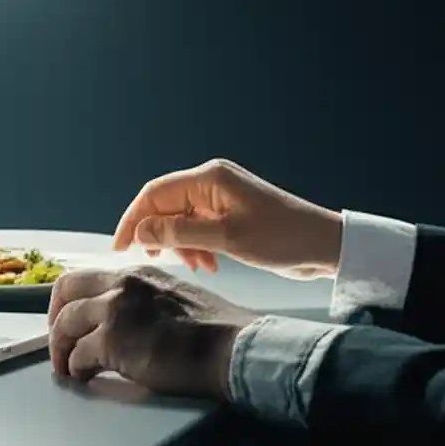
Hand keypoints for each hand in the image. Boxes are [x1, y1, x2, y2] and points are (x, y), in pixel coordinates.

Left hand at [47, 266, 257, 400]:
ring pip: (65, 325)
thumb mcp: (177, 298)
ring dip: (61, 350)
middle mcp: (123, 285)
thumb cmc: (220, 332)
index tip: (68, 318)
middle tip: (58, 343)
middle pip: (65, 292)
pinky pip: (79, 356)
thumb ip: (146, 301)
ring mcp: (115, 310)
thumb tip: (126, 321)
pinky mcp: (113, 341)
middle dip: (54, 319)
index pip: (86, 277)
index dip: (70, 300)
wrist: (236, 350)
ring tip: (67, 368)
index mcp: (139, 274)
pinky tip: (84, 377)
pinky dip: (76, 370)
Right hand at [113, 158, 342, 279]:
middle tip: (152, 260)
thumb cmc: (281, 238)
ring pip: (179, 219)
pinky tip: (208, 264)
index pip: (154, 194)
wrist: (323, 246)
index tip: (120, 248)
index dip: (132, 220)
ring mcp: (220, 198)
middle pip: (164, 205)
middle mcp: (211, 183)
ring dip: (179, 244)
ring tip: (196, 266)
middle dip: (156, 234)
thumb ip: (180, 234)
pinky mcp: (229, 214)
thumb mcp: (227, 239)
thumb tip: (140, 232)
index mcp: (208, 179)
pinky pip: (197, 227)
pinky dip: (195, 246)